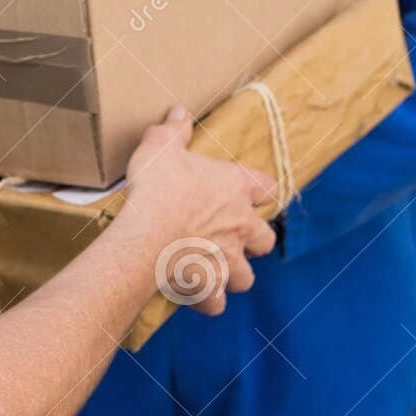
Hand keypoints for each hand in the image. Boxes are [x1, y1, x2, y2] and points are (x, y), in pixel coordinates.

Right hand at [121, 106, 277, 314]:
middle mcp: (240, 227)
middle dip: (253, 241)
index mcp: (235, 189)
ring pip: (246, 277)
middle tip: (230, 236)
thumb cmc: (158, 187)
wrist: (147, 235)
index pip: (268, 187)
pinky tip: (194, 294)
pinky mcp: (209, 285)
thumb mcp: (161, 146)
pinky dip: (207, 301)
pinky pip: (216, 303)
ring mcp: (227, 260)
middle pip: (265, 240)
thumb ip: (173, 130)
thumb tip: (179, 112)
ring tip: (213, 269)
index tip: (252, 191)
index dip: (262, 190)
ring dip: (233, 274)